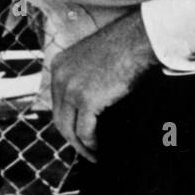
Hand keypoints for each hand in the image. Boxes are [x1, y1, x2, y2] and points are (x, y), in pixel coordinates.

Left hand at [49, 11, 157, 162]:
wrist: (137, 39)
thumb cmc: (124, 47)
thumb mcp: (94, 59)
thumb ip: (85, 77)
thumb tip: (90, 103)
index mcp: (59, 66)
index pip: (57, 101)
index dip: (66, 119)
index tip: (77, 132)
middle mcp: (59, 77)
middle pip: (59, 117)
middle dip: (71, 137)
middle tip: (84, 150)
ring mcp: (71, 89)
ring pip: (68, 128)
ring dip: (80, 146)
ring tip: (92, 155)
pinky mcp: (86, 100)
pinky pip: (84, 130)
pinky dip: (90, 143)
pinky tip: (98, 150)